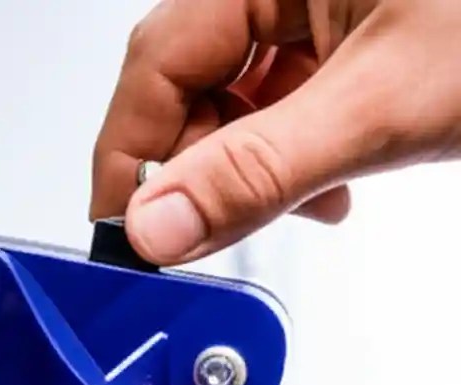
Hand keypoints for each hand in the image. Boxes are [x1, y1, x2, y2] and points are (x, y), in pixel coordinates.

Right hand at [93, 0, 460, 265]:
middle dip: (203, 166)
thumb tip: (159, 229)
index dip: (131, 155)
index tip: (124, 233)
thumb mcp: (388, 106)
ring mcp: (321, 5)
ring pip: (238, 96)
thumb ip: (259, 173)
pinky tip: (329, 185)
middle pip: (190, 81)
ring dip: (252, 167)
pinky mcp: (355, 33)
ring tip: (300, 205)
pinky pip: (288, 98)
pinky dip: (296, 153)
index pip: (155, 62)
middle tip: (209, 233)